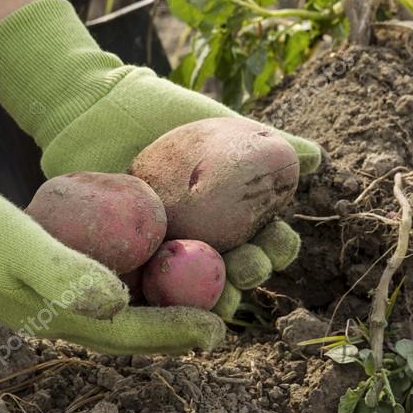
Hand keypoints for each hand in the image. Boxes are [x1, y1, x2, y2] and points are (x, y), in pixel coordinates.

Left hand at [0, 0, 321, 323]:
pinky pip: (148, 290)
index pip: (270, 241)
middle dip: (251, 274)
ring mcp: (168, 256)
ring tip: (219, 297)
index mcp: (236, 217)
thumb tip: (314, 159)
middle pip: (240, 271)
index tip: (277, 239)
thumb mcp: (218, 124)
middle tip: (247, 266)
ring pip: (200, 290)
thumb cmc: (163, 115)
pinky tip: (170, 302)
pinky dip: (163, 299)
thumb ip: (268, 141)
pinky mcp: (128, 265)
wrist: (97, 110)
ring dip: (216, 298)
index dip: (278, 247)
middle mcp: (208, 243)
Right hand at [0, 142, 223, 352]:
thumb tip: (119, 303)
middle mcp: (68, 315)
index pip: (134, 332)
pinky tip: (160, 264)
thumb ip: (66, 274)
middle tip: (228, 316)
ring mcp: (61, 298)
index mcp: (64, 316)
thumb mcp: (21, 246)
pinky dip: (141, 285)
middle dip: (182, 328)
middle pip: (138, 330)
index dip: (179, 332)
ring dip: (166, 308)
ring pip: (127, 313)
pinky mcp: (58, 277)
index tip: (220, 329)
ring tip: (208, 294)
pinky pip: (110, 288)